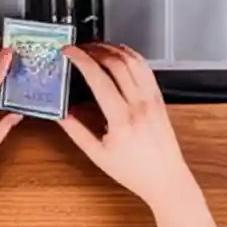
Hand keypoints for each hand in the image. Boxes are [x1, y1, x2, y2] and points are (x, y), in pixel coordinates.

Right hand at [58, 43, 198, 209]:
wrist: (166, 179)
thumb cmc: (134, 171)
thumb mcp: (98, 155)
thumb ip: (76, 132)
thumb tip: (60, 114)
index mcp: (121, 118)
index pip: (98, 78)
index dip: (81, 60)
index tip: (68, 52)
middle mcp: (139, 104)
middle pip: (116, 63)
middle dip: (95, 49)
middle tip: (80, 48)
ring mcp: (152, 99)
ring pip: (133, 61)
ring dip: (113, 49)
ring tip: (97, 47)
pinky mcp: (159, 99)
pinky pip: (146, 69)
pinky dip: (131, 56)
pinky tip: (120, 55)